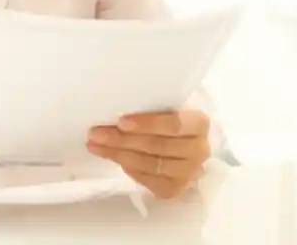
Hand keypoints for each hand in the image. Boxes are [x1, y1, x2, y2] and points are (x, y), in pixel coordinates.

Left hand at [86, 109, 211, 199]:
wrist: (188, 145)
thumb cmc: (173, 121)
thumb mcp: (169, 107)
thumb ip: (152, 107)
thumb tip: (115, 109)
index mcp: (199, 123)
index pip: (174, 124)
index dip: (147, 123)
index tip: (121, 121)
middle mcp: (199, 150)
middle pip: (157, 146)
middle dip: (123, 140)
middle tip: (97, 133)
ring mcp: (188, 173)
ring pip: (149, 165)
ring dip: (119, 155)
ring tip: (97, 146)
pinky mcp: (175, 189)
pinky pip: (148, 181)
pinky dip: (130, 170)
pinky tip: (115, 158)